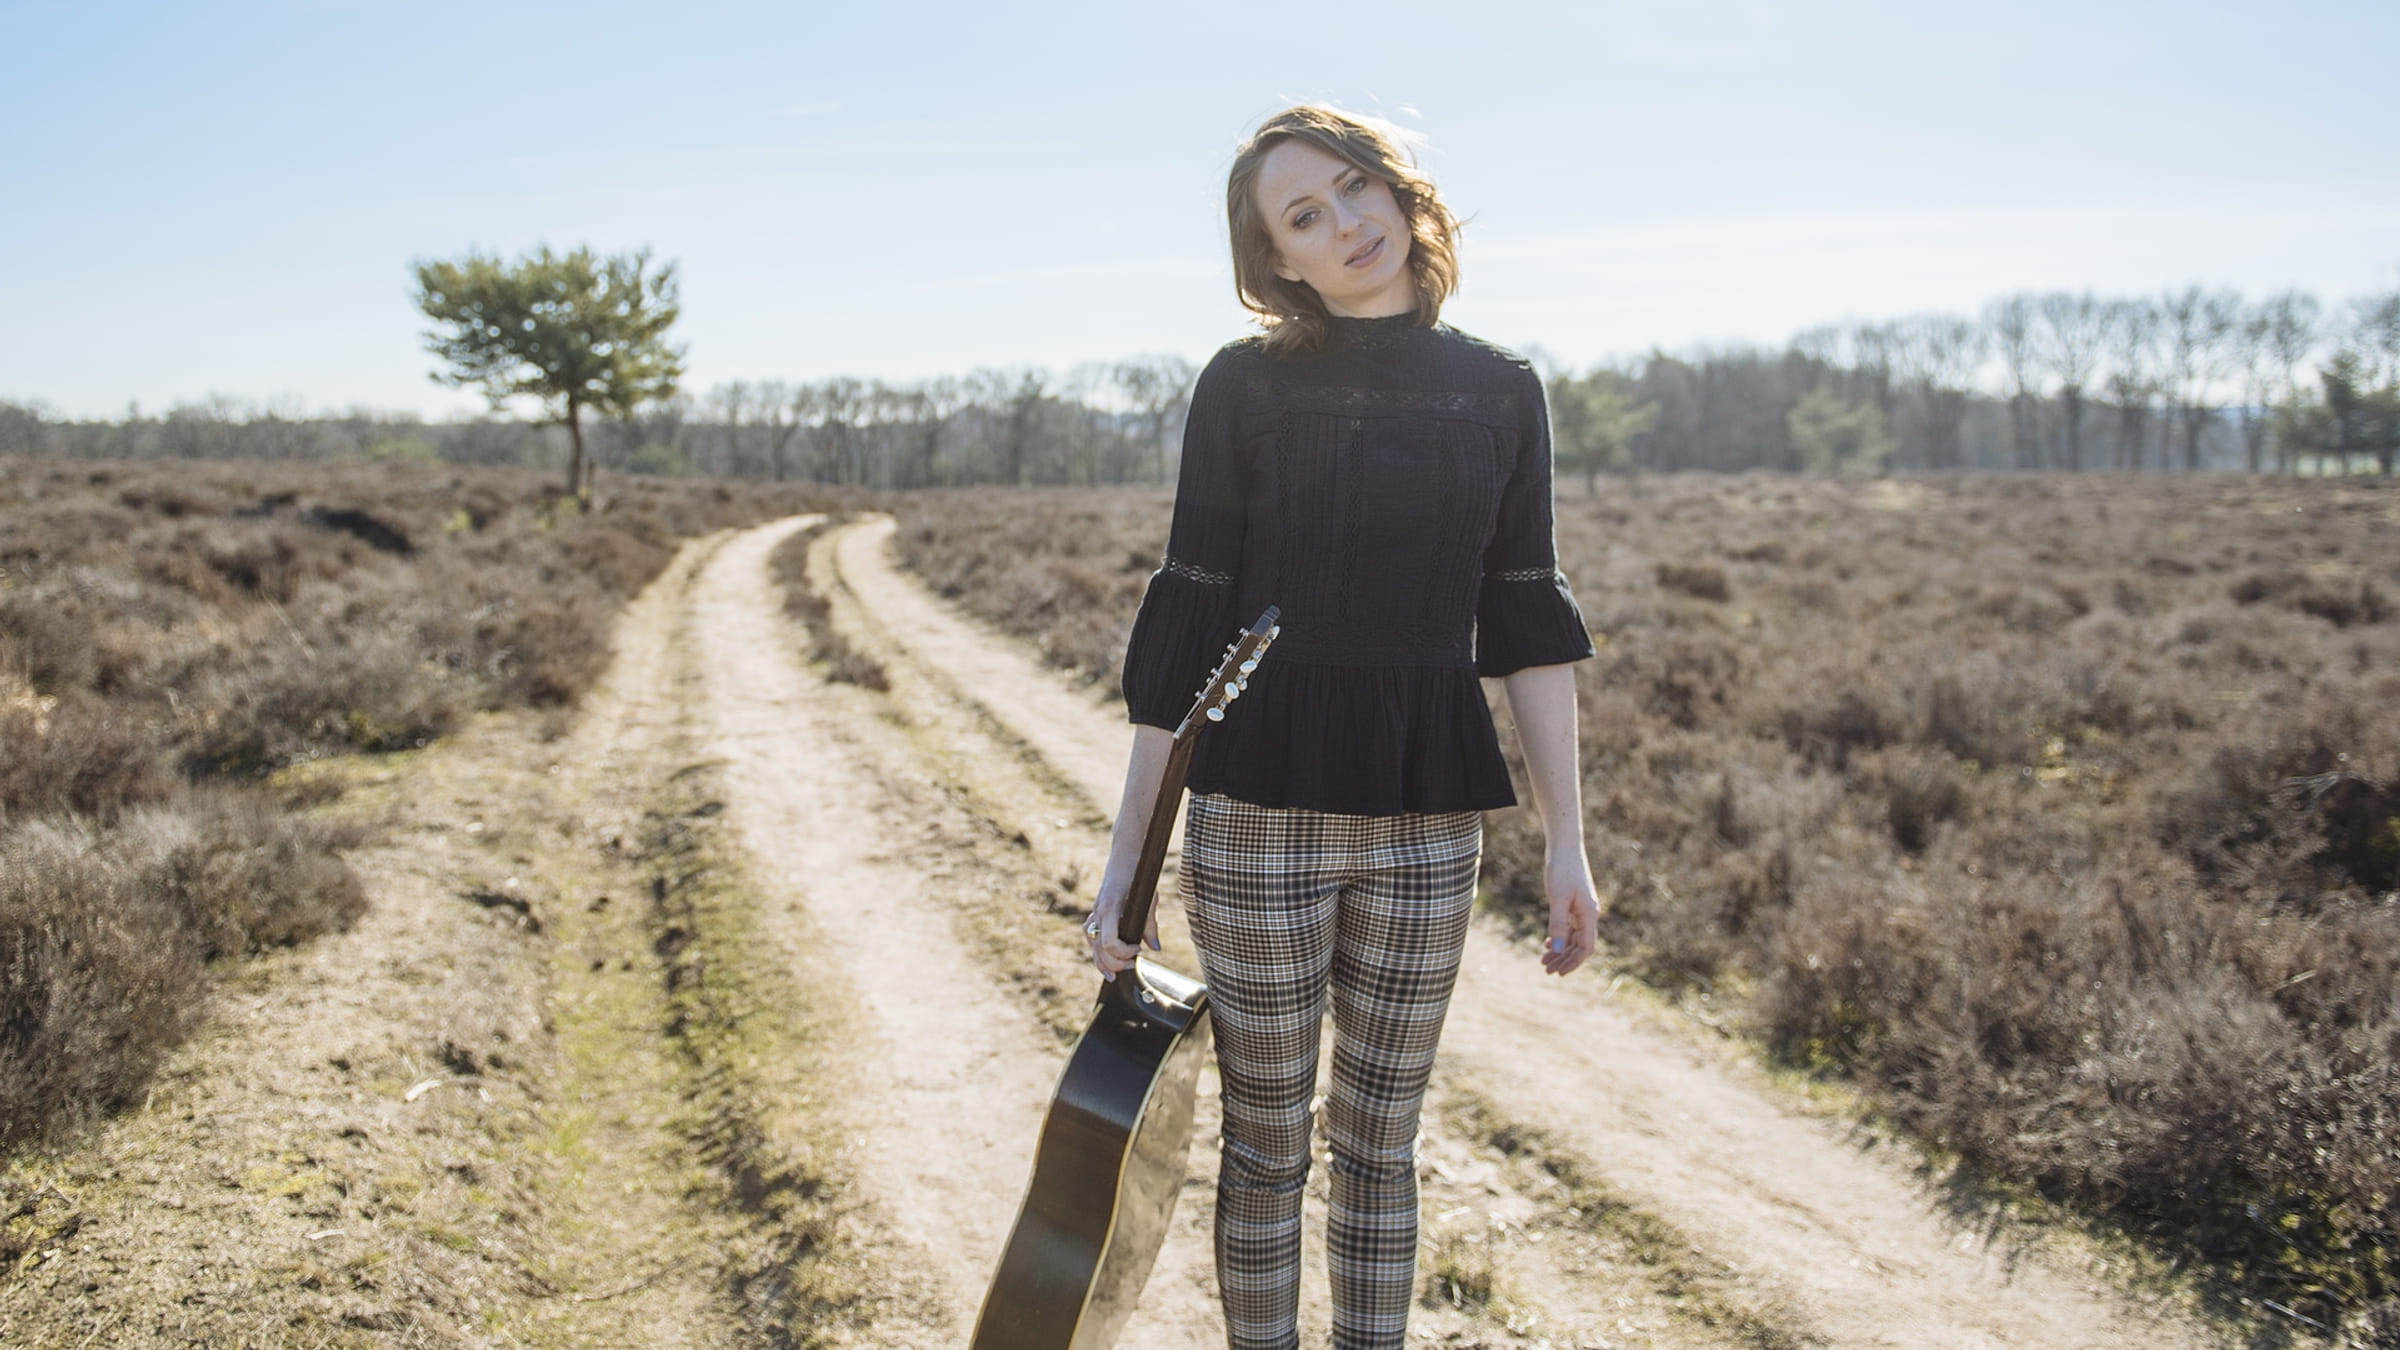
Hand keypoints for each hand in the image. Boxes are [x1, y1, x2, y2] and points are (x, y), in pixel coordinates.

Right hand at [1085, 872, 1159, 979]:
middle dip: (1115, 962)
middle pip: (1099, 948)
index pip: (1109, 942)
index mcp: (1110, 908)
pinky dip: (1096, 950)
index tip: (1138, 950)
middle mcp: (1099, 912)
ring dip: (1102, 962)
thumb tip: (1155, 949)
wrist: (1127, 857)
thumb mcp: (1149, 899)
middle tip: (1132, 964)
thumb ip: (1150, 925)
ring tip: (1112, 976)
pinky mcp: (1097, 912)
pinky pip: (1091, 936)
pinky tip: (1104, 958)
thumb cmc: (1140, 875)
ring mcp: (1096, 912)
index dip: (1123, 953)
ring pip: (1092, 944)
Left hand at [1541, 849, 1600, 976]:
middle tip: (1547, 970)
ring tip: (1544, 961)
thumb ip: (1559, 924)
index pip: (1585, 948)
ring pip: (1574, 938)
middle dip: (1565, 960)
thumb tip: (1558, 950)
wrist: (1564, 847)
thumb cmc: (1562, 869)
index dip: (1573, 963)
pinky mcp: (1573, 903)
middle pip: (1579, 946)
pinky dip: (1560, 938)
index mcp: (1589, 915)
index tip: (1559, 973)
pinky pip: (1569, 927)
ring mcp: (1582, 909)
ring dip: (1561, 951)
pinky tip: (1548, 944)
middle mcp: (1588, 914)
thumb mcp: (1558, 898)